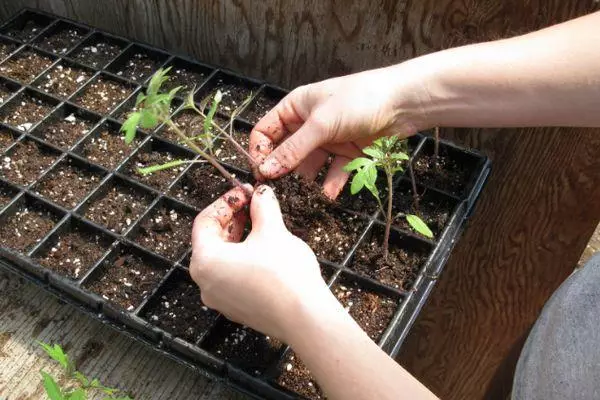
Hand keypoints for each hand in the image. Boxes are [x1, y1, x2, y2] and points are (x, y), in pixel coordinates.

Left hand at [189, 184, 333, 341]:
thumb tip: (260, 193)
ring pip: (223, 259)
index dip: (226, 202)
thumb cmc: (284, 273)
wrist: (304, 317)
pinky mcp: (236, 308)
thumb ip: (262, 207)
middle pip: (211, 241)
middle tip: (253, 205)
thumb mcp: (272, 231)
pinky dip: (243, 259)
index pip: (205, 221)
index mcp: (205, 260)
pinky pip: (232, 276)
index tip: (246, 192)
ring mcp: (220, 299)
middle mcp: (205, 282)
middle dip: (232, 219)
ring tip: (261, 225)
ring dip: (239, 238)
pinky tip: (265, 251)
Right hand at [249, 66, 428, 198]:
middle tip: (280, 192)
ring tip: (304, 198)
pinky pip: (333, 173)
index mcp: (295, 108)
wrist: (403, 104)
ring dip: (307, 182)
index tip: (260, 174)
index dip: (259, 152)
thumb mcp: (321, 124)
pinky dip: (331, 184)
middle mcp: (309, 125)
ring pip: (309, 166)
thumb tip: (266, 170)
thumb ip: (293, 149)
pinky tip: (329, 195)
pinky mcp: (347, 154)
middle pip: (286, 152)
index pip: (265, 132)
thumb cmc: (359, 100)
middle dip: (283, 171)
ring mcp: (328, 140)